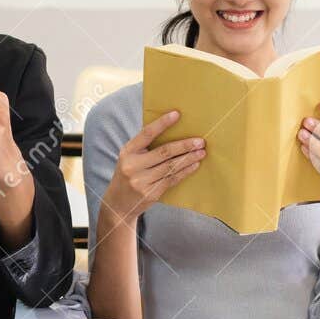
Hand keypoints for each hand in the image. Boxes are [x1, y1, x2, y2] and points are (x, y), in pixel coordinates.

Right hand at [100, 110, 204, 224]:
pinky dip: (185, 171)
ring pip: (171, 167)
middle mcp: (133, 165)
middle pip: (164, 152)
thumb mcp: (129, 158)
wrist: (118, 204)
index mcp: (127, 152)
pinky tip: (194, 165)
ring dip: (188, 159)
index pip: (146, 134)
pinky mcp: (151, 193)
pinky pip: (172, 179)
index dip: (162, 123)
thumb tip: (170, 131)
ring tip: (201, 152)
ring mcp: (142, 181)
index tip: (177, 114)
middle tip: (200, 141)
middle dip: (184, 146)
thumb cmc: (128, 175)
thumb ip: (144, 147)